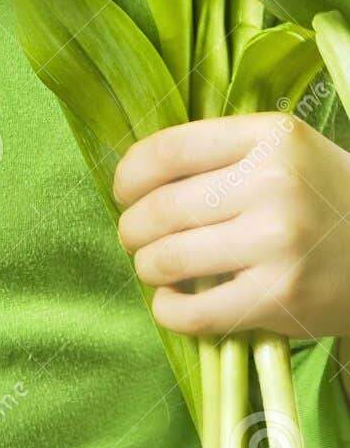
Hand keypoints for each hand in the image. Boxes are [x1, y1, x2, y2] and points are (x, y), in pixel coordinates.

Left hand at [113, 111, 349, 340]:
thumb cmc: (324, 194)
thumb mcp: (284, 149)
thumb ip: (221, 151)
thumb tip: (138, 174)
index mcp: (269, 137)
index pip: (169, 150)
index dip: (130, 174)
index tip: (123, 189)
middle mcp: (272, 185)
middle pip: (162, 207)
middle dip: (131, 227)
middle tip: (133, 235)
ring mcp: (277, 244)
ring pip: (170, 258)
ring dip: (146, 266)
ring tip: (152, 266)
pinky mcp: (281, 299)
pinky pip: (198, 311)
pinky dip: (169, 310)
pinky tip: (170, 303)